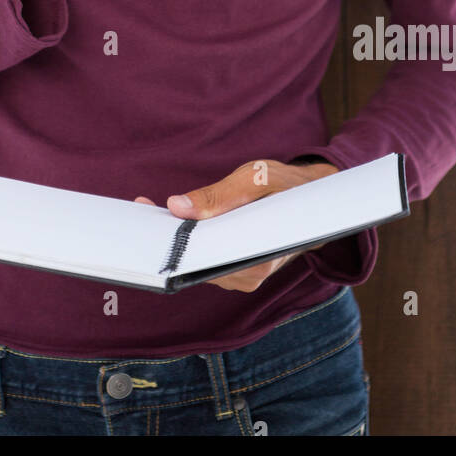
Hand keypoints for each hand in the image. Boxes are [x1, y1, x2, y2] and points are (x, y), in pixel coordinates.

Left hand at [134, 158, 338, 291]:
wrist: (316, 200)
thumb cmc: (288, 186)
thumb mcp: (256, 178)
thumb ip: (218, 195)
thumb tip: (176, 206)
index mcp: (255, 259)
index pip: (201, 259)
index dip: (171, 245)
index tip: (146, 228)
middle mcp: (247, 276)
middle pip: (195, 263)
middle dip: (165, 239)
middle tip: (138, 213)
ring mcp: (240, 276)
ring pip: (196, 261)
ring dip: (173, 237)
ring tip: (145, 212)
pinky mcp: (234, 269)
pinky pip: (203, 257)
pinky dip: (186, 238)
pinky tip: (166, 219)